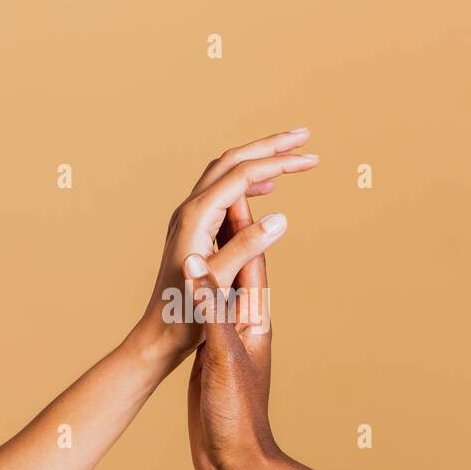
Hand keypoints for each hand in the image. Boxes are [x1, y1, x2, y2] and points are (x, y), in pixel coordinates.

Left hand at [135, 129, 316, 367]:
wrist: (158, 334)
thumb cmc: (184, 314)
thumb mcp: (219, 283)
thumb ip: (247, 248)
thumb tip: (281, 217)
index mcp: (196, 217)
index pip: (243, 174)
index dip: (279, 162)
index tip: (312, 159)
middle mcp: (190, 209)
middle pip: (233, 160)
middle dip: (270, 145)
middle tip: (306, 135)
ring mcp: (190, 218)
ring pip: (227, 172)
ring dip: (259, 159)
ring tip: (292, 154)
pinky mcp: (194, 229)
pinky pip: (224, 191)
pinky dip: (249, 182)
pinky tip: (267, 190)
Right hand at [184, 198, 280, 469]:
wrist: (235, 462)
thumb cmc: (236, 415)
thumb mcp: (222, 359)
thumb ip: (211, 313)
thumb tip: (199, 265)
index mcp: (253, 319)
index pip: (249, 260)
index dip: (242, 223)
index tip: (234, 185)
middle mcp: (245, 324)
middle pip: (240, 265)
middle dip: (234, 230)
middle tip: (221, 191)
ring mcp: (230, 340)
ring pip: (223, 287)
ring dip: (215, 256)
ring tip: (205, 228)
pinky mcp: (213, 357)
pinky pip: (208, 312)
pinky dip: (199, 290)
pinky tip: (190, 286)